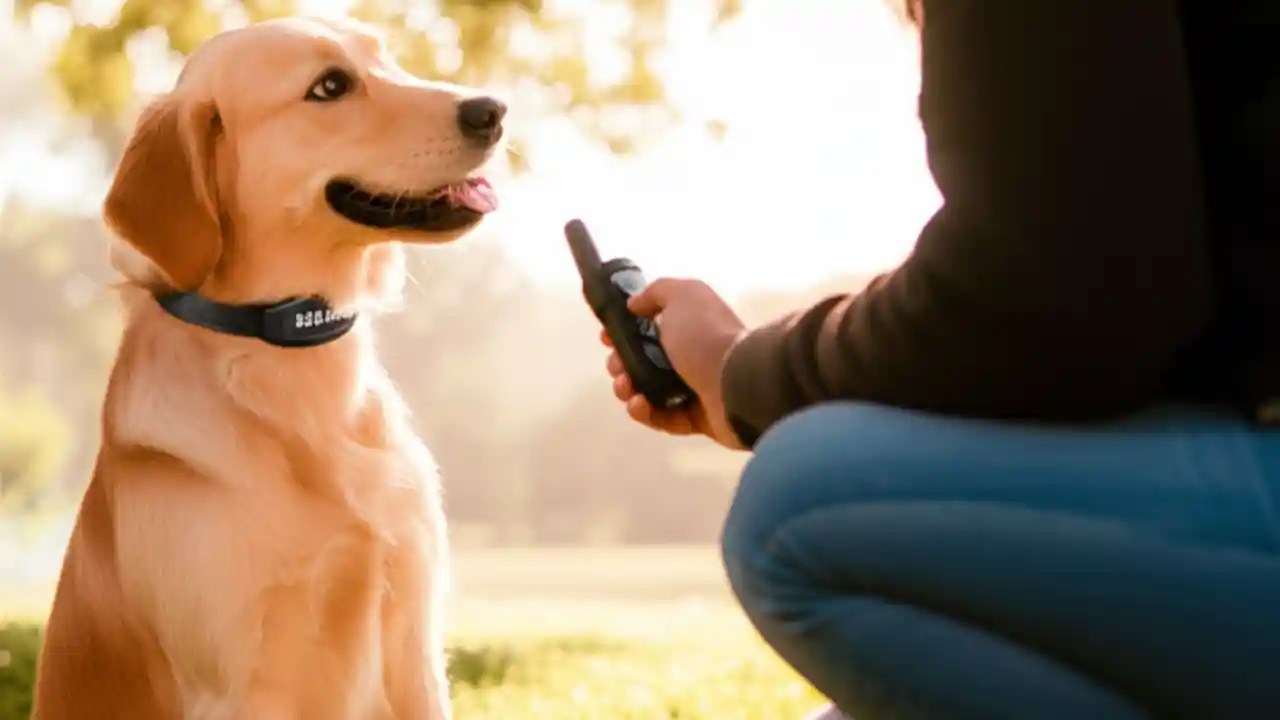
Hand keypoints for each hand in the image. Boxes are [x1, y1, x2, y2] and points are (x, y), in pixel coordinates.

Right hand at [601, 278, 747, 449]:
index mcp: (689, 327)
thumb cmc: (706, 336)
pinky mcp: (695, 418)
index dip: (624, 334)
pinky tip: (639, 404)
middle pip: (643, 363)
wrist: (736, 382)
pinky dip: (645, 412)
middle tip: (617, 365)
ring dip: (627, 389)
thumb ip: (656, 292)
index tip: (607, 337)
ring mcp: (694, 389)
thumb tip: (634, 304)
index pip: (649, 329)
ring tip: (626, 386)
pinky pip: (661, 418)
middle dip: (620, 364)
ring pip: (648, 392)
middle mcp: (691, 356)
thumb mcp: (682, 296)